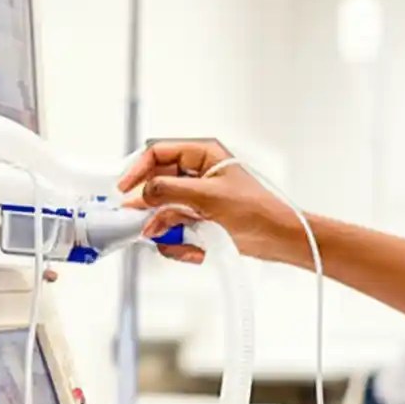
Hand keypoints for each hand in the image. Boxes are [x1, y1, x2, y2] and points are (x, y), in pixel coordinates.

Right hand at [117, 140, 302, 265]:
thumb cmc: (258, 211)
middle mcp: (198, 173)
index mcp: (203, 154)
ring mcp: (198, 198)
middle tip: (147, 223)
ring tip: (182, 241)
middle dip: (153, 209)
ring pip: (164, 212)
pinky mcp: (201, 220)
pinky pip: (177, 229)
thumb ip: (170, 193)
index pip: (158, 154)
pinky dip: (182, 243)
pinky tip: (197, 250)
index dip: (137, 170)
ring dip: (169, 230)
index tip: (125, 190)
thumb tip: (142, 195)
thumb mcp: (209, 197)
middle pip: (157, 186)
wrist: (279, 238)